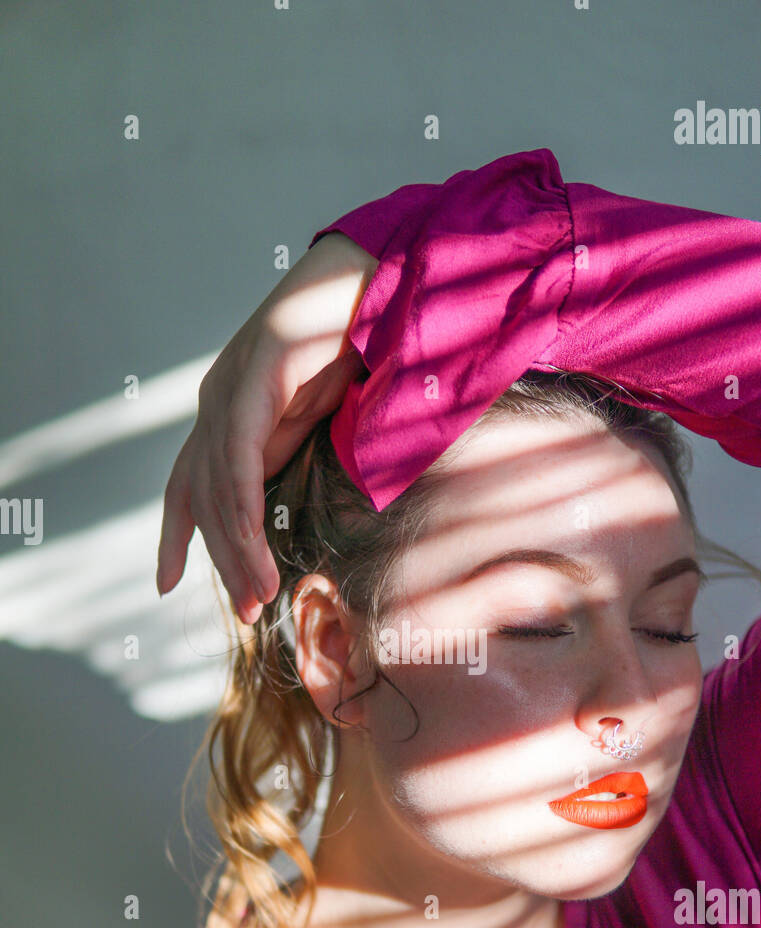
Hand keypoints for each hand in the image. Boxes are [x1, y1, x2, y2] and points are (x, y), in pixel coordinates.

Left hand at [156, 232, 377, 623]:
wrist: (385, 277)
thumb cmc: (359, 342)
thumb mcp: (318, 414)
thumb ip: (293, 447)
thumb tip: (286, 503)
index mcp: (230, 409)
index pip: (190, 482)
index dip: (177, 534)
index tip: (168, 583)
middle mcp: (219, 399)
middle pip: (203, 496)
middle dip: (222, 559)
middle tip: (248, 610)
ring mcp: (233, 385)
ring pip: (219, 486)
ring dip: (239, 549)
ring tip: (260, 596)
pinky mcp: (257, 376)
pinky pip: (238, 456)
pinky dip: (243, 508)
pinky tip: (252, 545)